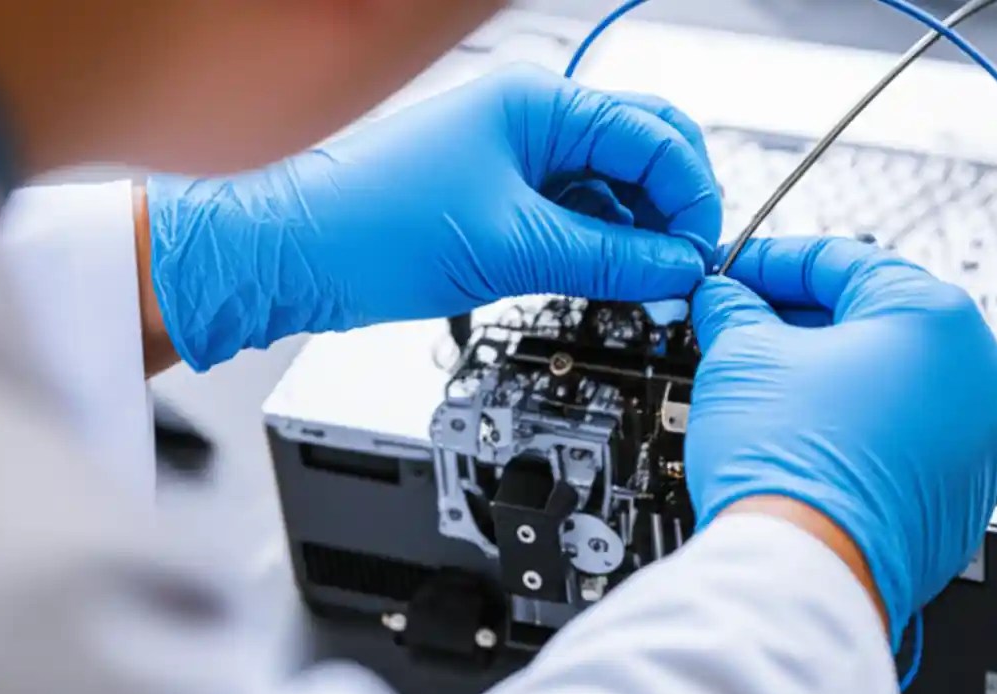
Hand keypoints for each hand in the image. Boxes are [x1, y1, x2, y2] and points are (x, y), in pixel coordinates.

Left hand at [144, 65, 719, 370]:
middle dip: (673, 208)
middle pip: (643, 152)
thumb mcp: (513, 247)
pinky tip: (612, 279)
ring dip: (639, 234)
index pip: (654, 136)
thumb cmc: (373, 228)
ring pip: (612, 188)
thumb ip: (610, 258)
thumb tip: (679, 266)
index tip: (702, 251)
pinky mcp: (504, 198)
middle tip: (686, 266)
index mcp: (539, 104)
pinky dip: (602, 247)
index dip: (690, 197)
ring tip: (649, 286)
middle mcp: (534, 121)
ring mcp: (519, 158)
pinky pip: (576, 214)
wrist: (294, 257)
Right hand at [686, 236, 996, 645]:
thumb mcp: (742, 356)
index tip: (738, 276)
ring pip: (895, 377)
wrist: (807, 572)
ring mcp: (982, 437)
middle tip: (745, 325)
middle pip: (875, 317)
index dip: (771, 263)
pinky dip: (859, 421)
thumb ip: (735, 310)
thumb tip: (726, 301)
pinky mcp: (965, 489)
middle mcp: (979, 374)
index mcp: (938, 318)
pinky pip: (908, 431)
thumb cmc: (792, 469)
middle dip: (802, 319)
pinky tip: (805, 429)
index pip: (841, 261)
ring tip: (769, 380)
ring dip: (831, 370)